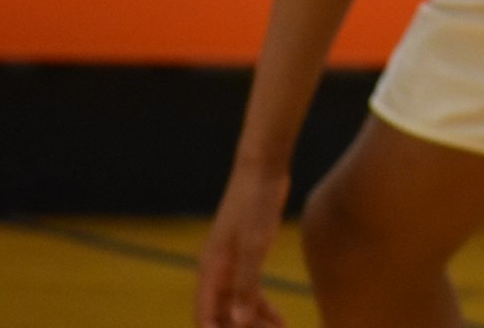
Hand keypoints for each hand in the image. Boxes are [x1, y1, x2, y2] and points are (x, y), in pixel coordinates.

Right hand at [195, 165, 290, 327]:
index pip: (205, 315)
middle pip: (221, 314)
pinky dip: (262, 307)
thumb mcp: (254, 247)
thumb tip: (238, 321)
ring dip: (253, 323)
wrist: (262, 170)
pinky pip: (249, 290)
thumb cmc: (255, 205)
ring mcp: (231, 263)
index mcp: (211, 270)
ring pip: (237, 304)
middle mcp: (217, 270)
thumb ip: (246, 285)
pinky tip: (279, 320)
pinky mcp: (247, 255)